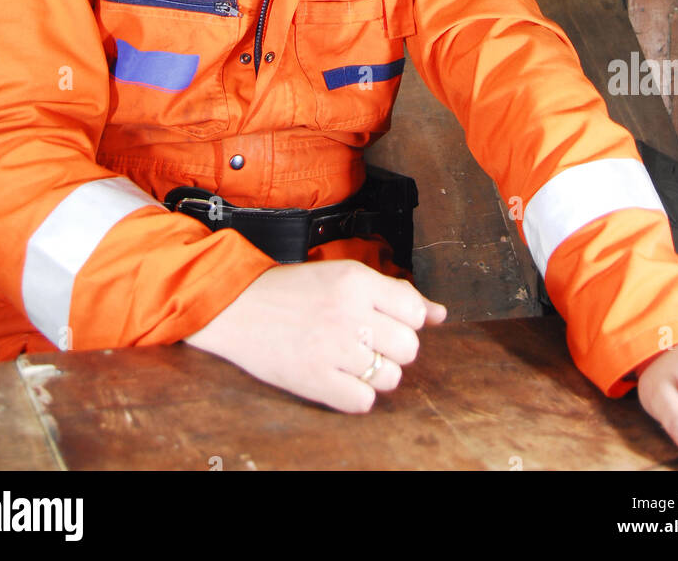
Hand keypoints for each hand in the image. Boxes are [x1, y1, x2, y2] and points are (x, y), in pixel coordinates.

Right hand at [184, 259, 446, 412]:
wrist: (238, 307)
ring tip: (350, 359)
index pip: (414, 312)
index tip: (385, 321)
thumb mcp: (344, 276)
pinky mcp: (316, 379)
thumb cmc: (293, 290)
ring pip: (391, 377)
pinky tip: (339, 377)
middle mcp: (349, 312)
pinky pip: (364, 401)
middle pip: (408, 347)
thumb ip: (395, 293)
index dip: (405, 321)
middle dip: (393, 348)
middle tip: (367, 342)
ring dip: (376, 373)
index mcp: (356, 280)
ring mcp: (333, 348)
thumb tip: (440, 314)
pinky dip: (356, 394)